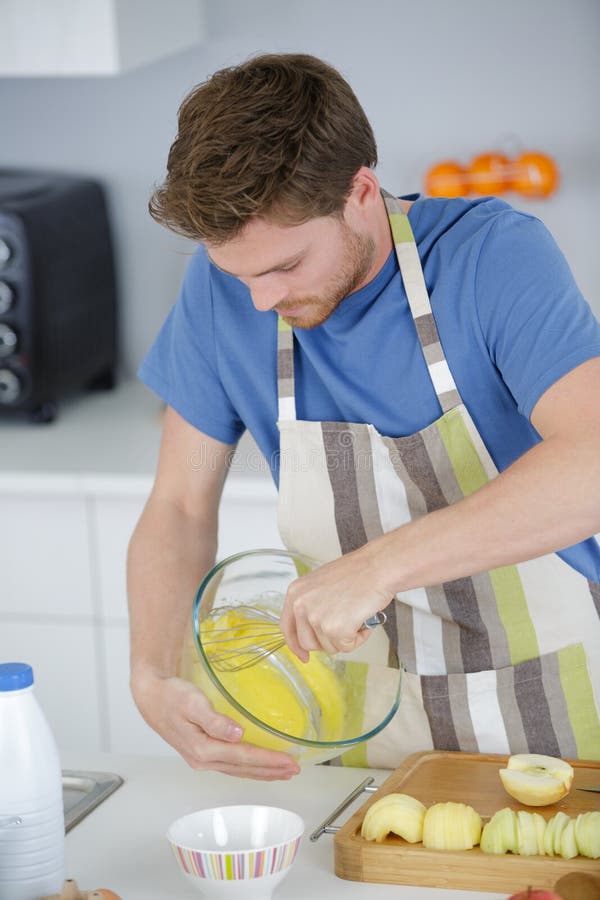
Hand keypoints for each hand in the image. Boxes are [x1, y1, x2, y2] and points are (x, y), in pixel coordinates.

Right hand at [131, 669, 299, 779]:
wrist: (151, 696)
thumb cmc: (171, 696)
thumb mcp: (192, 703)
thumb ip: (214, 720)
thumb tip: (237, 734)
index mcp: (202, 749)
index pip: (243, 758)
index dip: (268, 761)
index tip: (289, 762)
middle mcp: (203, 759)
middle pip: (243, 769)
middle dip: (270, 771)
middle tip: (294, 770)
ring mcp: (201, 758)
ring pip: (237, 770)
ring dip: (261, 772)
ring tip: (282, 772)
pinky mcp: (201, 752)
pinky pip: (230, 765)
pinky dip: (248, 767)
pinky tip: (257, 765)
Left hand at [279, 543, 393, 659]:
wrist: (377, 567)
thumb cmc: (357, 572)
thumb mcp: (321, 584)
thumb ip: (311, 605)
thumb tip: (310, 629)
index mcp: (296, 592)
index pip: (286, 628)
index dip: (295, 645)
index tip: (303, 655)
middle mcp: (301, 605)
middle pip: (307, 642)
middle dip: (326, 641)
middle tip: (342, 628)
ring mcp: (317, 618)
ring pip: (328, 647)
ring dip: (345, 638)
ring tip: (355, 618)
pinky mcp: (335, 629)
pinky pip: (346, 647)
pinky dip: (358, 639)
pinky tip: (362, 622)